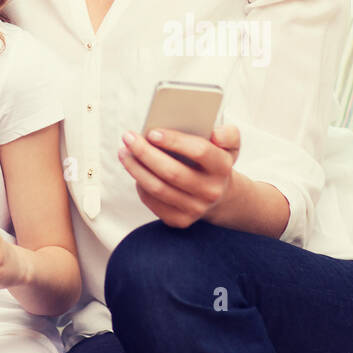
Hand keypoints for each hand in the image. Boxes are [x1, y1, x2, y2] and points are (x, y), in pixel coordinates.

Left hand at [118, 122, 240, 227]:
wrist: (219, 194)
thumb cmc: (214, 160)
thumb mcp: (228, 144)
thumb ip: (228, 134)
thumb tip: (215, 134)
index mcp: (222, 167)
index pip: (200, 152)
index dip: (175, 141)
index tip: (152, 132)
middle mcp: (211, 191)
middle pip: (172, 172)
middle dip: (145, 153)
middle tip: (128, 137)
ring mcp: (195, 209)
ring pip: (158, 188)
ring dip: (136, 168)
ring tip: (124, 152)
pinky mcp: (180, 220)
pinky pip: (153, 201)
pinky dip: (140, 184)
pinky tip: (133, 169)